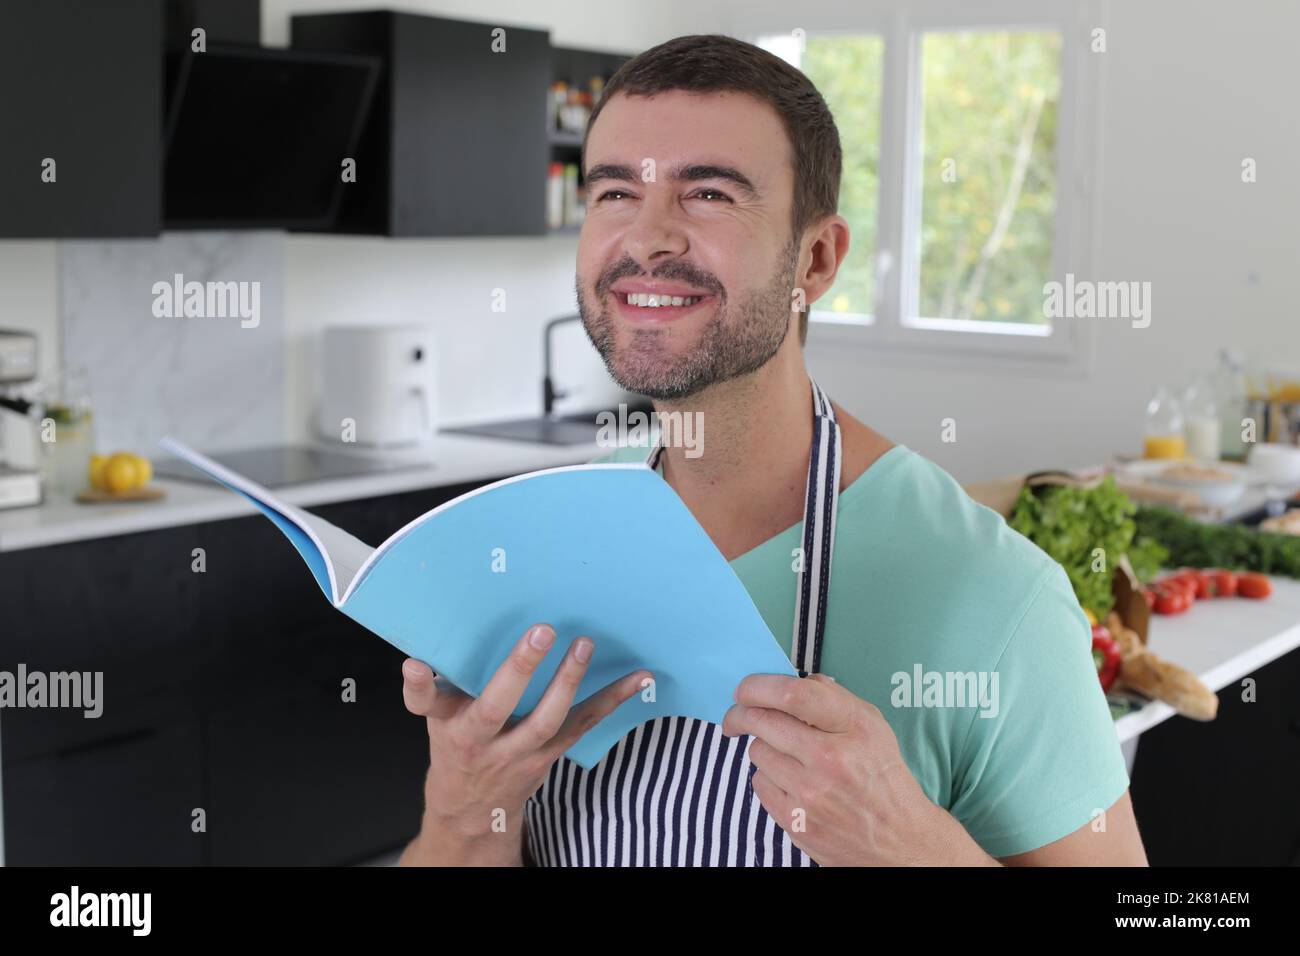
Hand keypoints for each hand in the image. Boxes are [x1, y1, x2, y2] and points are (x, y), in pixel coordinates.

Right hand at [398, 622, 650, 865]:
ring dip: (568, 681)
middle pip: (496, 707)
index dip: (420, 685)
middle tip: (540, 632)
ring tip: (584, 645)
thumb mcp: (436, 720)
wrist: (474, 811)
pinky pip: (584, 724)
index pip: (428, 704)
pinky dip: (614, 699)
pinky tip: (640, 678)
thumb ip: (431, 689)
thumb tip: (419, 656)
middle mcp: (481, 741)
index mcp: (449, 726)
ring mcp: (519, 752)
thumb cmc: (457, 751)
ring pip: (546, 719)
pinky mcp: (550, 754)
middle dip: (518, 670)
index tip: (416, 663)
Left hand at [722, 674, 993, 865]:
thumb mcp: (873, 726)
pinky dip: (769, 777)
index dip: (759, 686)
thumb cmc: (882, 776)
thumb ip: (832, 698)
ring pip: (758, 752)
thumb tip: (788, 682)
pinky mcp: (796, 822)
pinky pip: (759, 783)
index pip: (794, 695)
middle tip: (739, 715)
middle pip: (763, 721)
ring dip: (765, 747)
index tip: (745, 689)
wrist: (899, 841)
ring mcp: (810, 794)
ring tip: (787, 755)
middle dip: (741, 713)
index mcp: (854, 728)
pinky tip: (790, 781)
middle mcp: (831, 759)